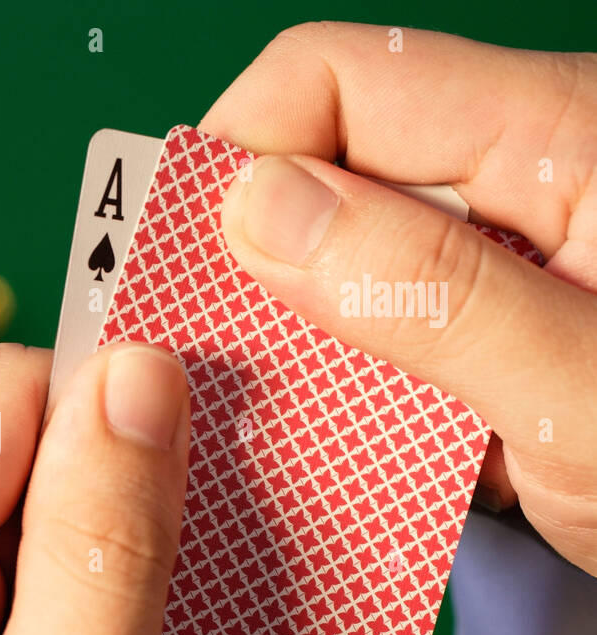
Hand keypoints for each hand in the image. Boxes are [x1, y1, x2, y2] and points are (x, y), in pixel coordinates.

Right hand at [203, 22, 596, 575]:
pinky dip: (344, 387)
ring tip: (276, 425)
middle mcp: (526, 177)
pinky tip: (340, 449)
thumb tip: (258, 205)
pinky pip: (384, 328)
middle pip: (326, 164)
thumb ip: (425, 290)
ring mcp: (512, 259)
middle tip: (210, 367)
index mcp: (562, 137)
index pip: (335, 79)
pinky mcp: (500, 327)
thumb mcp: (581, 395)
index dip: (240, 152)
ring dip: (294, 340)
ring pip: (342, 256)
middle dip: (250, 259)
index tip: (184, 268)